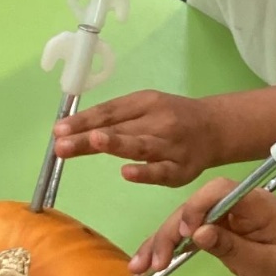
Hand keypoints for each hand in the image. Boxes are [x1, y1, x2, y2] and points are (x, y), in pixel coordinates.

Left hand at [54, 91, 218, 186]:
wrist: (217, 129)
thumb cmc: (172, 119)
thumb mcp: (145, 109)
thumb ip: (114, 120)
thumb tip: (69, 131)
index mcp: (146, 103)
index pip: (110, 111)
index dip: (84, 120)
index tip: (58, 130)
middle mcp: (159, 121)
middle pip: (121, 129)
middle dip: (90, 137)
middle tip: (61, 144)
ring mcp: (171, 146)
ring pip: (141, 145)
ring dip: (117, 144)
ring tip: (94, 142)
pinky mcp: (182, 170)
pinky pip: (162, 172)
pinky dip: (146, 172)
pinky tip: (127, 172)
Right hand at [128, 178, 275, 275]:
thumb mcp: (265, 264)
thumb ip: (232, 247)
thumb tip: (199, 234)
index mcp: (254, 202)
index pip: (218, 191)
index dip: (197, 207)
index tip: (188, 233)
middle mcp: (235, 204)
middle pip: (194, 206)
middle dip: (170, 231)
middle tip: (152, 261)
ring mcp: (225, 216)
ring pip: (186, 221)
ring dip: (161, 241)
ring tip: (139, 266)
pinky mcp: (218, 229)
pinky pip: (190, 234)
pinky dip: (170, 247)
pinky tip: (148, 261)